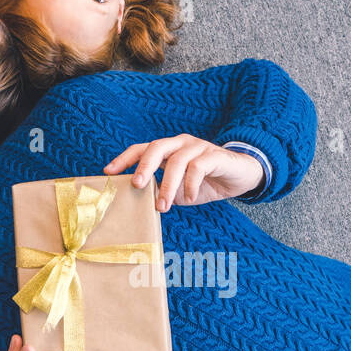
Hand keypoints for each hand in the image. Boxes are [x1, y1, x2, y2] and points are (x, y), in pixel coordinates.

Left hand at [104, 134, 264, 211]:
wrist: (242, 176)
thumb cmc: (207, 182)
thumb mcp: (180, 190)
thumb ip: (163, 192)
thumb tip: (142, 203)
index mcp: (168, 149)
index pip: (142, 149)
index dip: (124, 159)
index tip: (108, 172)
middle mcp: (180, 143)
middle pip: (156, 147)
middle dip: (143, 166)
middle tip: (136, 185)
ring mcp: (198, 147)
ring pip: (177, 161)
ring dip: (168, 185)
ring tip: (163, 206)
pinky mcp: (215, 155)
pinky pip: (198, 167)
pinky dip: (190, 184)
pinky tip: (190, 198)